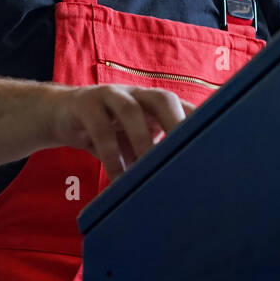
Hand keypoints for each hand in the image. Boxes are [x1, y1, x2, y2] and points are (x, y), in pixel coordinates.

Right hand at [48, 84, 197, 181]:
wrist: (61, 114)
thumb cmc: (108, 130)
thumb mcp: (133, 139)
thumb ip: (154, 153)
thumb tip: (181, 185)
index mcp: (155, 103)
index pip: (184, 106)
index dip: (201, 121)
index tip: (218, 142)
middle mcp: (138, 94)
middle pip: (163, 99)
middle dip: (176, 123)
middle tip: (186, 152)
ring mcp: (112, 95)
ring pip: (130, 111)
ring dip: (141, 140)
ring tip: (147, 168)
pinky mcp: (86, 104)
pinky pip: (100, 128)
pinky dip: (111, 154)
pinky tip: (116, 176)